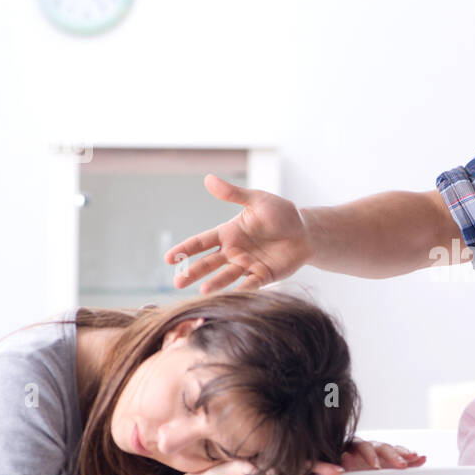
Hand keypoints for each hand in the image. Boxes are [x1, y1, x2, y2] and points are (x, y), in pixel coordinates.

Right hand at [164, 174, 313, 293]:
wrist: (305, 232)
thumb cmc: (280, 214)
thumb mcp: (257, 200)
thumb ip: (233, 194)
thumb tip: (208, 178)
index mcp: (228, 233)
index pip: (201, 242)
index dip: (185, 249)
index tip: (168, 258)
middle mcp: (234, 251)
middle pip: (209, 263)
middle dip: (193, 272)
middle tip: (177, 282)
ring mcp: (247, 265)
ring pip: (227, 276)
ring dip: (215, 284)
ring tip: (203, 292)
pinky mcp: (263, 276)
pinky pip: (250, 284)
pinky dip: (242, 290)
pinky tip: (231, 296)